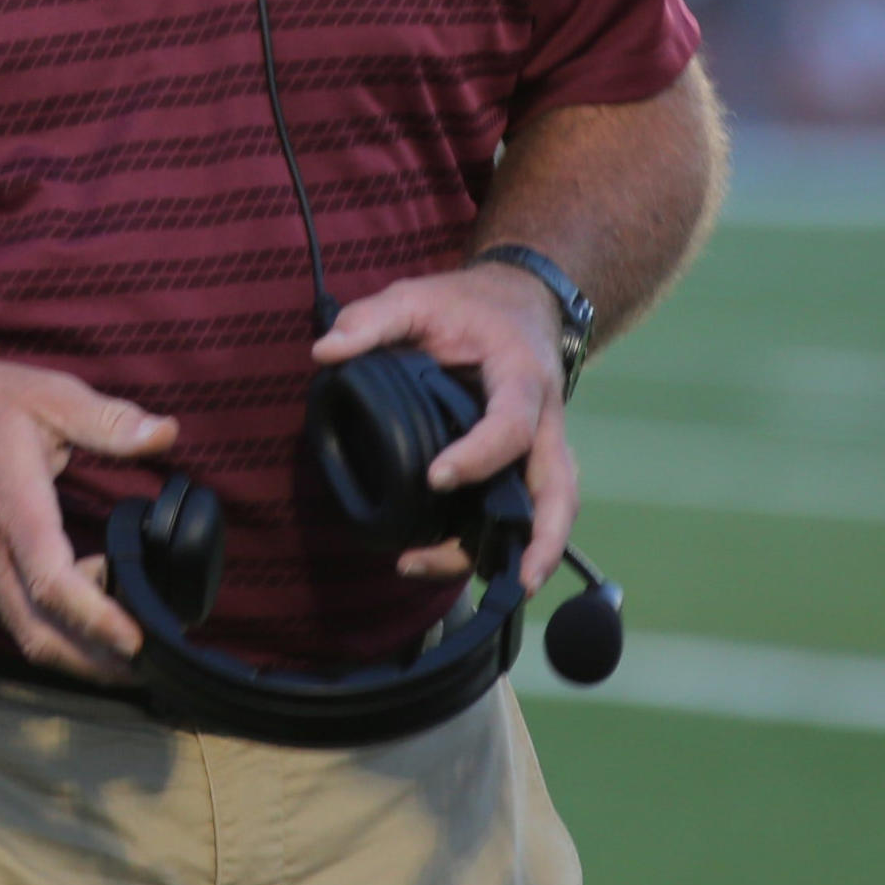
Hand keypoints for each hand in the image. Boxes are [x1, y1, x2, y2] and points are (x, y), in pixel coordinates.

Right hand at [0, 359, 176, 684]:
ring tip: (126, 649)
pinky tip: (84, 615)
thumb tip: (166, 433)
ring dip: (76, 652)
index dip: (96, 620)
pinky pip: (11, 614)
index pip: (53, 585)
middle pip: (40, 634)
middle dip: (95, 664)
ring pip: (25, 632)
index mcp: (14, 509)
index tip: (137, 641)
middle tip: (149, 670)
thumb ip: (107, 421)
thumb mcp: (47, 396)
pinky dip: (51, 628)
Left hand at [311, 265, 578, 586]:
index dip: (478, 455)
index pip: (510, 426)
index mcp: (521, 378)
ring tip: (485, 588)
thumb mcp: (416, 296)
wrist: (519, 300)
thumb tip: (323, 353)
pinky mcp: (531, 462)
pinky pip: (532, 508)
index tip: (435, 477)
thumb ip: (370, 320)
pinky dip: (511, 541)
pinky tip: (465, 563)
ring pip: (556, 509)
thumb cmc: (466, 304)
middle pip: (561, 489)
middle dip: (543, 538)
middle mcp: (545, 420)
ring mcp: (545, 446)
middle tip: (517, 583)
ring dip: (528, 552)